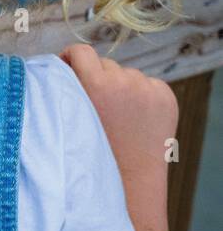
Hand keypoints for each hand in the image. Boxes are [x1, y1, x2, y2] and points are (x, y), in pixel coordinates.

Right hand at [60, 44, 177, 180]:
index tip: (70, 69)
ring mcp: (148, 89)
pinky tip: (136, 117)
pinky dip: (142, 95)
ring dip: (121, 87)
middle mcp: (124, 81)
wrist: (130, 179)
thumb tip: (65, 63)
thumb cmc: (93, 151)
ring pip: (128, 75)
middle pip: (106, 64)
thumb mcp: (72, 115)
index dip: (72, 57)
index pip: (81, 51)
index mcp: (96, 84)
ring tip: (118, 115)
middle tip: (96, 104)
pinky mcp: (166, 98)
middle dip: (99, 78)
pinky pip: (149, 84)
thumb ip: (67, 86)